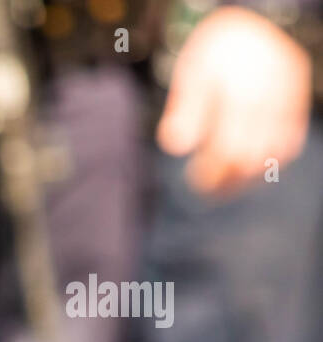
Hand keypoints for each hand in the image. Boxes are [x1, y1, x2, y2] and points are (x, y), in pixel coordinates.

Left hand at [157, 7, 311, 195]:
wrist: (255, 19)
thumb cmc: (215, 51)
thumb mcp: (192, 73)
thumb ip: (184, 109)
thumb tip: (176, 147)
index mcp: (241, 94)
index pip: (229, 149)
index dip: (212, 173)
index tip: (195, 180)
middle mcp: (270, 100)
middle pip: (252, 157)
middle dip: (228, 179)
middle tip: (206, 188)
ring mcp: (289, 102)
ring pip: (275, 154)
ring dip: (249, 175)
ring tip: (225, 184)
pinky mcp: (298, 103)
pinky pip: (291, 142)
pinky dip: (271, 160)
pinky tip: (248, 168)